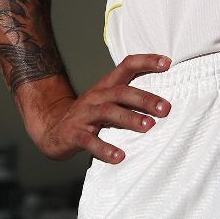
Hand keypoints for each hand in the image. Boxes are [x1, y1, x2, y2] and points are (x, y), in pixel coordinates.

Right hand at [26, 54, 171, 163]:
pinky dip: (105, 149)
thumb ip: (128, 98)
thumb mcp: (106, 100)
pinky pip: (90, 141)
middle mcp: (96, 96)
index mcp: (106, 85)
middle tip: (165, 108)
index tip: (167, 62)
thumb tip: (162, 101)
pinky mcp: (74, 134)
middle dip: (145, 99)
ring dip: (130, 118)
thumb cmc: (88, 115)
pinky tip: (119, 156)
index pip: (127, 65)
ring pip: (108, 112)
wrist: (52, 128)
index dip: (146, 61)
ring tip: (148, 126)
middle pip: (121, 91)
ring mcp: (84, 114)